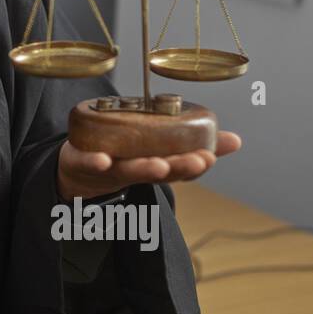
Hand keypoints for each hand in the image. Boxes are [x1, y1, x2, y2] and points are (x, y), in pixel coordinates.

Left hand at [56, 130, 241, 200]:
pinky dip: (95, 162)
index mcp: (154, 164)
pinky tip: (102, 161)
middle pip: (159, 170)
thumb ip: (193, 142)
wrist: (75, 173)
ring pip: (128, 169)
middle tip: (198, 161)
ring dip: (145, 168)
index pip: (179, 167)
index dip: (195, 164)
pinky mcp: (81, 162)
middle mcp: (134, 169)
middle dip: (178, 167)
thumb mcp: (158, 147)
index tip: (210, 157)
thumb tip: (236, 140)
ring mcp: (108, 168)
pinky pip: (87, 163)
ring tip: (159, 165)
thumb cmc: (122, 155)